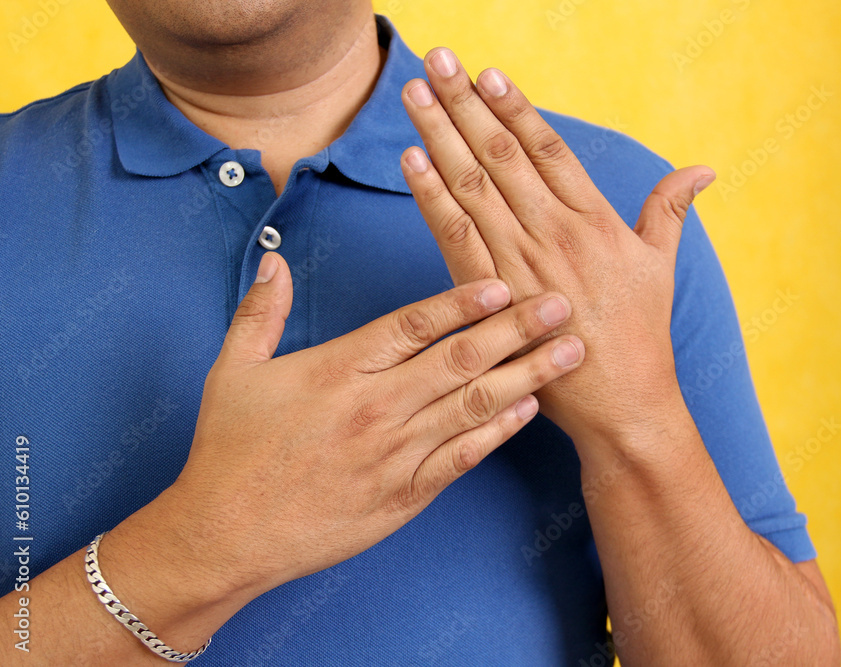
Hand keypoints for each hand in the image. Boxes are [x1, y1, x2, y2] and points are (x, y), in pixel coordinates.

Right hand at [152, 252, 584, 597]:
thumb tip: (274, 261)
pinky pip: (463, 458)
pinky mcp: (404, 494)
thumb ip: (260, 312)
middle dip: (518, 330)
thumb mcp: (233, 372)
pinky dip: (499, 433)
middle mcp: (376, 408)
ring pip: (474, 406)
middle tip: (562, 306)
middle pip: (460, 360)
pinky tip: (530, 411)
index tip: (505, 282)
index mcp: (339, 370)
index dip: (465, 301)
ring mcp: (394, 454)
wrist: (226, 535)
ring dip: (527, 376)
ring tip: (569, 353)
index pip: (415, 325)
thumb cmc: (230, 452)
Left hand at [399, 48, 714, 449]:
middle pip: (500, 154)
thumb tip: (703, 170)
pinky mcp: (495, 296)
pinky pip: (456, 237)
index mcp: (593, 219)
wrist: (623, 403)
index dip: (515, 107)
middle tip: (435, 59)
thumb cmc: (641, 334)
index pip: (546, 148)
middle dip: (464, 103)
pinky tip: (411, 161)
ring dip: (439, 135)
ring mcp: (521, 263)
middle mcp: (554, 232)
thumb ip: (671, 209)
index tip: (487, 72)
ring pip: (472, 186)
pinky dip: (431, 198)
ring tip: (414, 93)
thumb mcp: (661, 265)